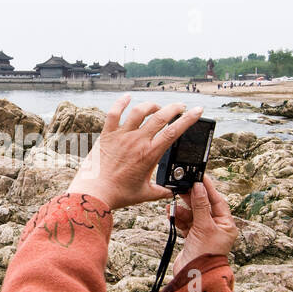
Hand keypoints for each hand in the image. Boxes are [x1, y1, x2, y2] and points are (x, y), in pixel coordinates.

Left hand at [65, 93, 203, 209]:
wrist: (96, 192)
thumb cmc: (119, 194)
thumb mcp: (145, 194)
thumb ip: (161, 192)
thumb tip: (171, 192)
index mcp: (150, 154)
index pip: (174, 131)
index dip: (188, 119)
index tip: (197, 110)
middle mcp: (137, 141)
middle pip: (160, 116)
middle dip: (174, 108)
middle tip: (180, 106)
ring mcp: (122, 135)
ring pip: (140, 111)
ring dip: (152, 105)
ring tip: (157, 107)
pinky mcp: (107, 134)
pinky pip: (114, 113)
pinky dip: (121, 102)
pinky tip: (127, 97)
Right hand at [171, 174, 238, 273]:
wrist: (193, 277)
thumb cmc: (205, 255)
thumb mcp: (204, 227)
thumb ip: (201, 206)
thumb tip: (199, 187)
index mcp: (226, 225)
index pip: (218, 201)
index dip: (208, 188)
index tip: (199, 176)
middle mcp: (216, 228)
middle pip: (204, 206)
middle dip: (192, 198)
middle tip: (182, 187)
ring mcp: (204, 233)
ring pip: (192, 214)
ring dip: (182, 209)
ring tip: (173, 203)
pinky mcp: (192, 239)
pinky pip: (185, 223)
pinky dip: (178, 218)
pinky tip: (171, 212)